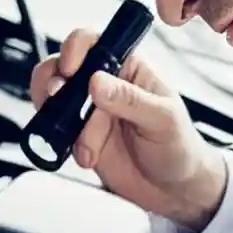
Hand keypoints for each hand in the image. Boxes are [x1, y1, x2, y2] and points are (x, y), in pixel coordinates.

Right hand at [28, 28, 227, 230]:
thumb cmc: (179, 145)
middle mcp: (104, 84)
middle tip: (58, 99)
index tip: (70, 69)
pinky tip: (82, 154)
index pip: (94, 42)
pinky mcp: (78, 136)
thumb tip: (97, 82)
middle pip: (63, 66)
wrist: (173, 190)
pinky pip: (54, 129)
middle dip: (55, 82)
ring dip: (55, 114)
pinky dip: (57, 140)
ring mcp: (88, 110)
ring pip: (53, 97)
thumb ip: (130, 99)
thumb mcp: (162, 119)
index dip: (76, 49)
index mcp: (128, 67)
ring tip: (74, 136)